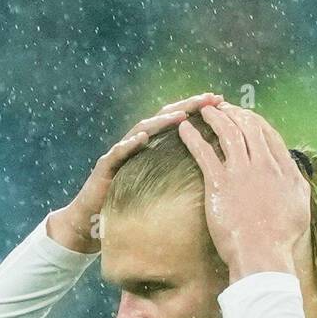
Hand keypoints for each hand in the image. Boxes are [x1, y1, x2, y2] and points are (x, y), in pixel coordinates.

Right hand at [47, 91, 224, 253]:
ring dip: (162, 121)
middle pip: (164, 117)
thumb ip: (180, 174)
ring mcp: (121, 151)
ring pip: (142, 129)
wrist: (94, 220)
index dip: (199, 110)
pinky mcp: (106, 166)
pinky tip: (142, 138)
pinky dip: (129, 144)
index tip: (222, 102)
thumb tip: (214, 174)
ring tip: (181, 116)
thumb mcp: (161, 187)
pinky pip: (118, 152)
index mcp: (154, 146)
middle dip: (187, 106)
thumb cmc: (131, 204)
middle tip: (209, 98)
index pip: (180, 121)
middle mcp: (138, 143)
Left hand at [177, 102, 311, 279]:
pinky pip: (203, 152)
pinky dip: (193, 137)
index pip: (269, 134)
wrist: (261, 255)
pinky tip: (185, 129)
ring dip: (214, 117)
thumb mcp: (300, 207)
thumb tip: (293, 171)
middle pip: (248, 127)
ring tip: (203, 110)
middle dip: (234, 113)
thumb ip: (297, 183)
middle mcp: (264, 165)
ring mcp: (241, 173)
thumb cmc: (281, 239)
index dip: (254, 121)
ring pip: (227, 133)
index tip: (244, 116)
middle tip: (221, 107)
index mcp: (284, 170)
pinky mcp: (219, 184)